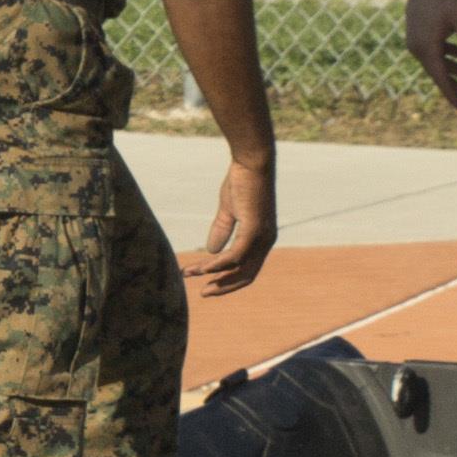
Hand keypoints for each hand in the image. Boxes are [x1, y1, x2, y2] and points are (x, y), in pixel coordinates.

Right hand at [183, 159, 278, 299]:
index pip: (246, 268)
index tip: (206, 284)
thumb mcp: (229, 210)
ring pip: (238, 267)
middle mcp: (265, 242)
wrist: (251, 163)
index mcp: (261, 239)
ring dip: (213, 273)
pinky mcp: (253, 230)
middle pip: (246, 275)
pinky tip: (202, 267)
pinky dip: (218, 264)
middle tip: (202, 293)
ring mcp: (261, 237)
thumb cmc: (242, 182)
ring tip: (190, 274)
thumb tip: (211, 251)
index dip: (227, 279)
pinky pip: (235, 255)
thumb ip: (222, 230)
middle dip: (223, 286)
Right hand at [401, 0, 456, 109]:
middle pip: (438, 73)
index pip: (440, 76)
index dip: (451, 92)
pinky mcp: (419, 33)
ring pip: (438, 62)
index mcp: (426, 47)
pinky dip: (450, 56)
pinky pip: (436, 51)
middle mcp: (417, 47)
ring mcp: (416, 40)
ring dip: (455, 71)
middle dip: (455, 87)